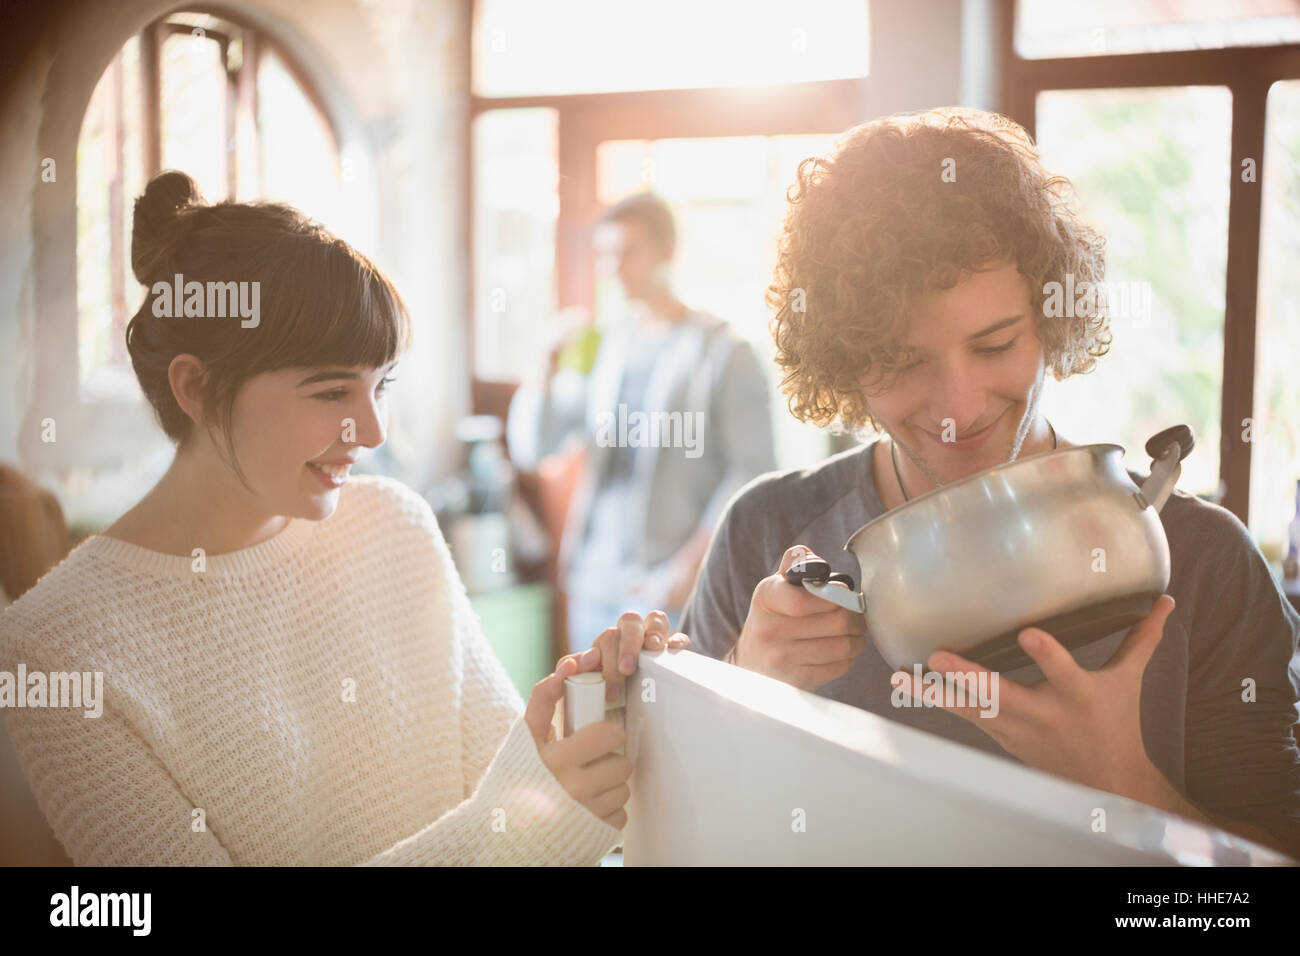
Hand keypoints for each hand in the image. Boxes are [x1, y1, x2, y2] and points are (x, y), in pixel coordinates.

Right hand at [524, 652, 631, 828]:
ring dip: (609, 786)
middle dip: (609, 761)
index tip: (598, 737)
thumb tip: (569, 664)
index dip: (608, 733)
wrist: (504, 834)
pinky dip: (607, 810)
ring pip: (623, 789)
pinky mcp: (596, 836)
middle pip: (622, 764)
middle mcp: (572, 790)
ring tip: (585, 787)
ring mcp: (586, 816)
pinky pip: (620, 814)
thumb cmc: (516, 778)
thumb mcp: (525, 739)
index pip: (609, 736)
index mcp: (555, 760)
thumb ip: (545, 700)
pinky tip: (587, 808)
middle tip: (590, 763)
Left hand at [558, 610, 689, 702]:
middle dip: (627, 644)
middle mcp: (630, 637)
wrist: (625, 716)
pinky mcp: (674, 653)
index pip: (607, 636)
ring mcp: (654, 642)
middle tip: (625, 670)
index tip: (599, 672)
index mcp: (608, 644)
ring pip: (655, 619)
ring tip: (652, 649)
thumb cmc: (601, 699)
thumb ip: (571, 672)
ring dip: (652, 632)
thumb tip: (570, 663)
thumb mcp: (582, 686)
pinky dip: (676, 642)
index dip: (603, 652)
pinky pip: (679, 639)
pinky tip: (671, 650)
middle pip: (630, 620)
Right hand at [734, 545, 867, 690]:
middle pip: (835, 621)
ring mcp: (781, 659)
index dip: (834, 594)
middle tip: (857, 613)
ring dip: (857, 637)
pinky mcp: (796, 681)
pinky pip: (839, 666)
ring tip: (854, 631)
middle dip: (856, 616)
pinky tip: (842, 649)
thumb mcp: (775, 589)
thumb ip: (794, 567)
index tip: (845, 591)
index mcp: (766, 598)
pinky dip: (849, 657)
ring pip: (842, 645)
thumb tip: (810, 557)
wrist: (751, 663)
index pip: (803, 599)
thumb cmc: (772, 618)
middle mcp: (769, 630)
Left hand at [900, 595, 1176, 799]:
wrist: (1105, 779)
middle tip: (939, 657)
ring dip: (936, 693)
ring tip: (903, 676)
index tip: (1029, 634)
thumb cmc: (1116, 722)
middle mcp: (1044, 712)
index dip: (1047, 655)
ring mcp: (1018, 729)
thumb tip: (1164, 601)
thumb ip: (1141, 638)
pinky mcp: (1001, 736)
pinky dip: (939, 702)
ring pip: (973, 710)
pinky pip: (966, 718)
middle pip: (1003, 695)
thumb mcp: (1129, 679)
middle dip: (970, 678)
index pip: (1063, 671)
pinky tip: (910, 686)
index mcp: (1078, 694)